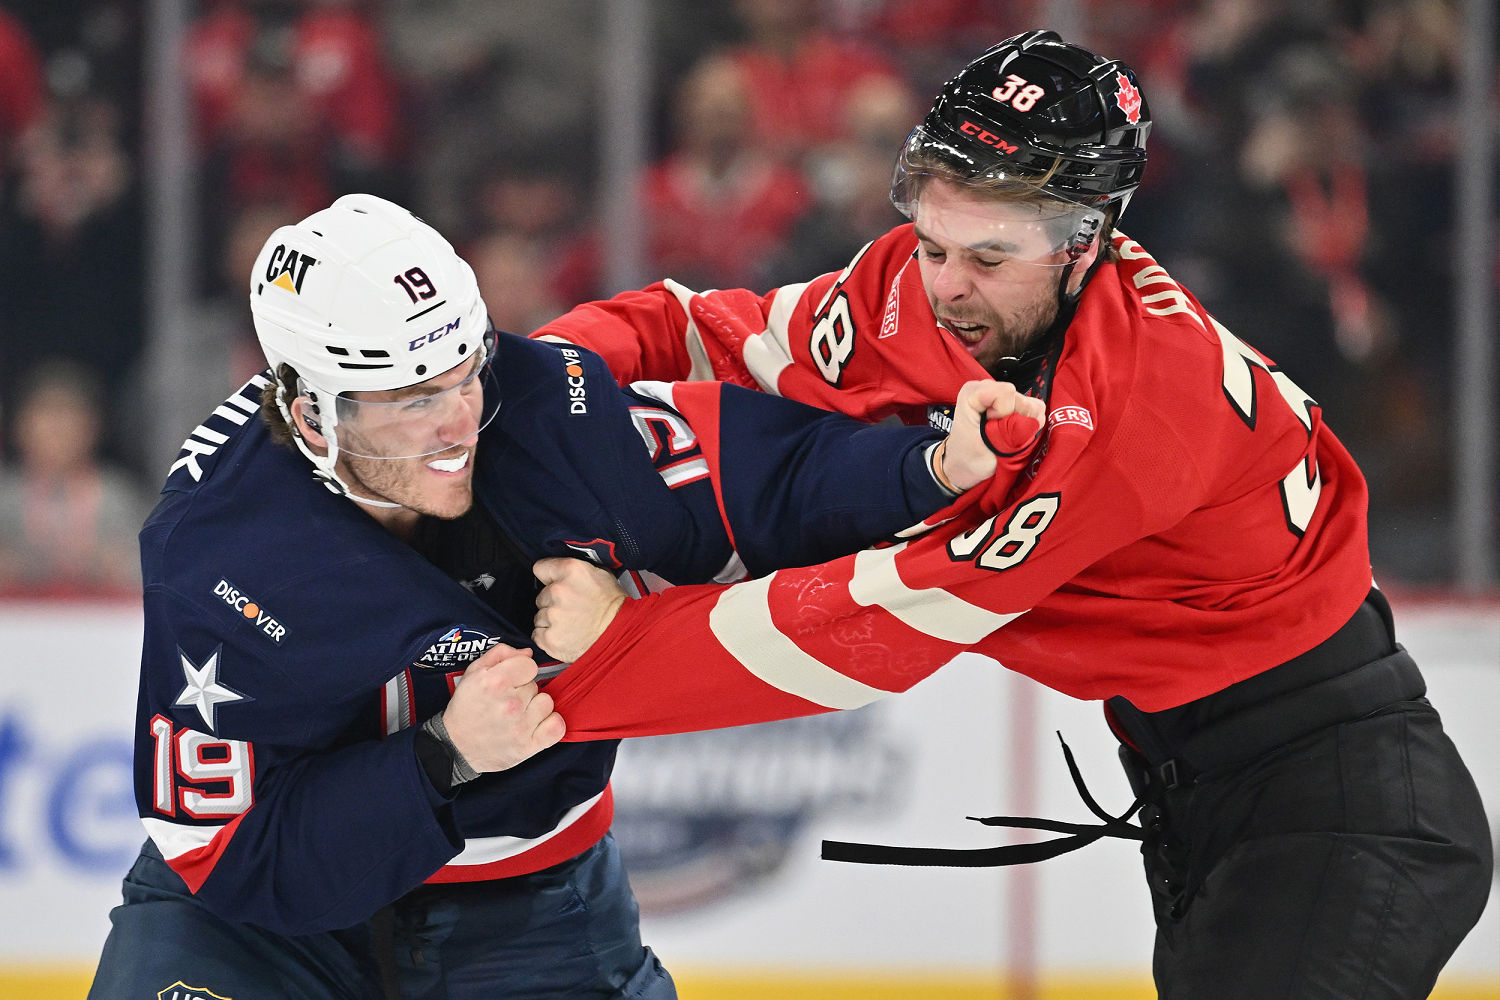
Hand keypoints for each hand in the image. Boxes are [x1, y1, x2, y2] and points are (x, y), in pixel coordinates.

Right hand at [439, 643, 563, 771]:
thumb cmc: (466, 709)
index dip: (520, 671)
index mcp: (495, 682)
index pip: (530, 665)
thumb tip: (527, 652)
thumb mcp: (473, 673)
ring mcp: (521, 726)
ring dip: (535, 708)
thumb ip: (500, 654)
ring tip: (518, 715)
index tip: (511, 681)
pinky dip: (550, 725)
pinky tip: (536, 725)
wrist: (456, 746)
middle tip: (506, 702)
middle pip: (536, 685)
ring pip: (547, 703)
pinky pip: (557, 727)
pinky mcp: (528, 745)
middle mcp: (510, 704)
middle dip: (523, 691)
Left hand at [533, 557, 627, 660]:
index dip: (549, 578)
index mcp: (571, 570)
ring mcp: (552, 615)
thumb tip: (561, 570)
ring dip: (551, 621)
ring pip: (540, 617)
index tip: (556, 584)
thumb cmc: (614, 606)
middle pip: (541, 596)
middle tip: (572, 608)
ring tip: (572, 623)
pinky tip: (566, 636)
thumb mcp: (601, 574)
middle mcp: (558, 591)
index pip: (541, 568)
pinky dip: (549, 637)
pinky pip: (538, 635)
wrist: (621, 635)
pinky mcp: (549, 638)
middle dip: (553, 602)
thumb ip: (576, 570)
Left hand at [937, 380, 1044, 490]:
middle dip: (1015, 422)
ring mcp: (1004, 395)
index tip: (989, 429)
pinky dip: (1029, 426)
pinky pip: (1037, 411)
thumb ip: (1009, 432)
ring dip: (1023, 425)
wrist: (968, 465)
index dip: (1003, 413)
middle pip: (1021, 399)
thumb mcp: (984, 447)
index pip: (1006, 392)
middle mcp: (989, 387)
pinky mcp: (1017, 404)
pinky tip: (1014, 433)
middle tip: (999, 436)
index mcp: (973, 392)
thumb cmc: (969, 457)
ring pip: (1032, 406)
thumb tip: (1033, 421)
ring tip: (1005, 436)